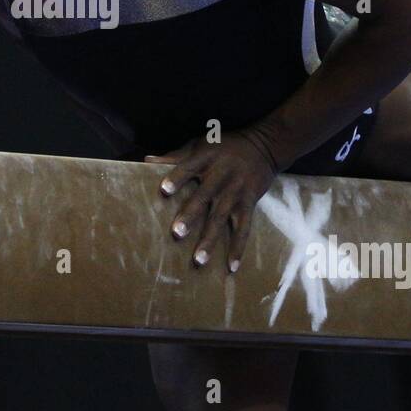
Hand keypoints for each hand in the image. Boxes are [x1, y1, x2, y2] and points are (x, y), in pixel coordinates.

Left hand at [144, 127, 283, 273]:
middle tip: (176, 233)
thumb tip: (146, 160)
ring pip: (222, 217)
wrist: (264, 146)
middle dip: (191, 215)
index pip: (188, 168)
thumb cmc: (225, 145)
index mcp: (206, 159)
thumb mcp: (201, 144)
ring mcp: (236, 191)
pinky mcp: (249, 203)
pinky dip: (238, 247)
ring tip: (198, 260)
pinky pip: (244, 228)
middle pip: (204, 197)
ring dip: (210, 240)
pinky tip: (231, 267)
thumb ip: (175, 155)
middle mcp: (221, 175)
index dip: (177, 178)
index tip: (164, 190)